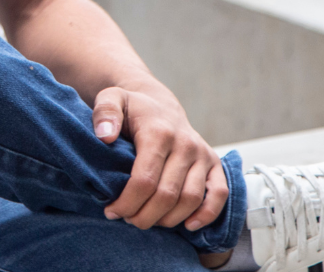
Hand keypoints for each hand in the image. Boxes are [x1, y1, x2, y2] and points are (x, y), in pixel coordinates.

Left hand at [92, 82, 228, 231]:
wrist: (159, 104)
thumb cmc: (132, 108)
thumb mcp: (111, 99)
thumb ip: (104, 113)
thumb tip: (105, 137)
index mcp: (159, 131)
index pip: (145, 180)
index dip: (127, 202)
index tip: (111, 211)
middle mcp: (185, 143)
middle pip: (167, 195)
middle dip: (144, 216)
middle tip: (127, 219)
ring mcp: (202, 153)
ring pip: (190, 199)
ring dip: (168, 219)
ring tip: (146, 220)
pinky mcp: (214, 162)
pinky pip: (219, 194)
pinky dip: (207, 214)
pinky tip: (187, 225)